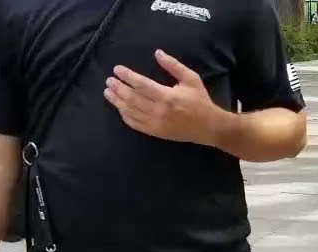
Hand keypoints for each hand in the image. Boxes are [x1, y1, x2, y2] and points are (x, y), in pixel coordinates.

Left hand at [104, 50, 219, 145]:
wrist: (209, 127)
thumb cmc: (200, 101)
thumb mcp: (191, 79)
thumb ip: (173, 66)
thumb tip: (157, 53)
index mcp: (167, 96)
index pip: (141, 84)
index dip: (127, 76)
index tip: (117, 69)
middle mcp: (158, 110)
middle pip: (132, 98)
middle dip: (118, 88)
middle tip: (109, 81)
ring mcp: (155, 123)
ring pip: (130, 111)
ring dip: (117, 101)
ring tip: (108, 92)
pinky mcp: (155, 132)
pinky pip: (135, 124)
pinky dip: (125, 116)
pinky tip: (119, 108)